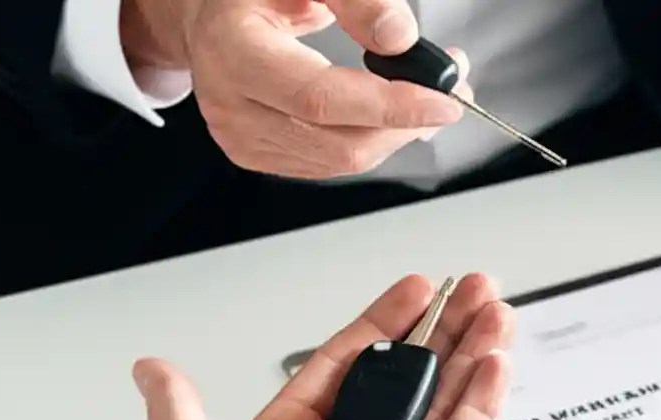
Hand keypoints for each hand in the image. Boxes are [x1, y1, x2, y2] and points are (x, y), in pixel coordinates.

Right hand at [120, 0, 472, 177]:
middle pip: (337, 142)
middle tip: (451, 90)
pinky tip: (390, 115)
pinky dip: (370, 142)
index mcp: (232, 50)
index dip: (389, 107)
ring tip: (428, 97)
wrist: (209, 14)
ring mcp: (240, 137)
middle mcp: (229, 104)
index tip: (445, 100)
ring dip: (396, 135)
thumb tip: (400, 37)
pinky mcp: (254, 155)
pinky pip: (327, 163)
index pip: (320, 99)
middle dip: (406, 124)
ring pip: (339, 161)